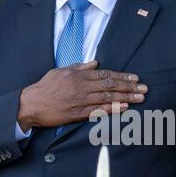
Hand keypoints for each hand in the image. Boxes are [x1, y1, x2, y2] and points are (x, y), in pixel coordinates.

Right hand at [16, 61, 145, 129]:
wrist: (31, 104)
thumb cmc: (45, 87)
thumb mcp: (61, 71)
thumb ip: (80, 67)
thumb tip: (95, 63)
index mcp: (79, 75)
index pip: (105, 74)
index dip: (122, 76)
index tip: (135, 78)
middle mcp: (82, 86)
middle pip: (110, 85)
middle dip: (129, 87)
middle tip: (144, 89)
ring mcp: (81, 100)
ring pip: (107, 97)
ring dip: (125, 97)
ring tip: (140, 98)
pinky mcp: (78, 113)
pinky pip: (98, 110)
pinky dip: (112, 108)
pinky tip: (124, 108)